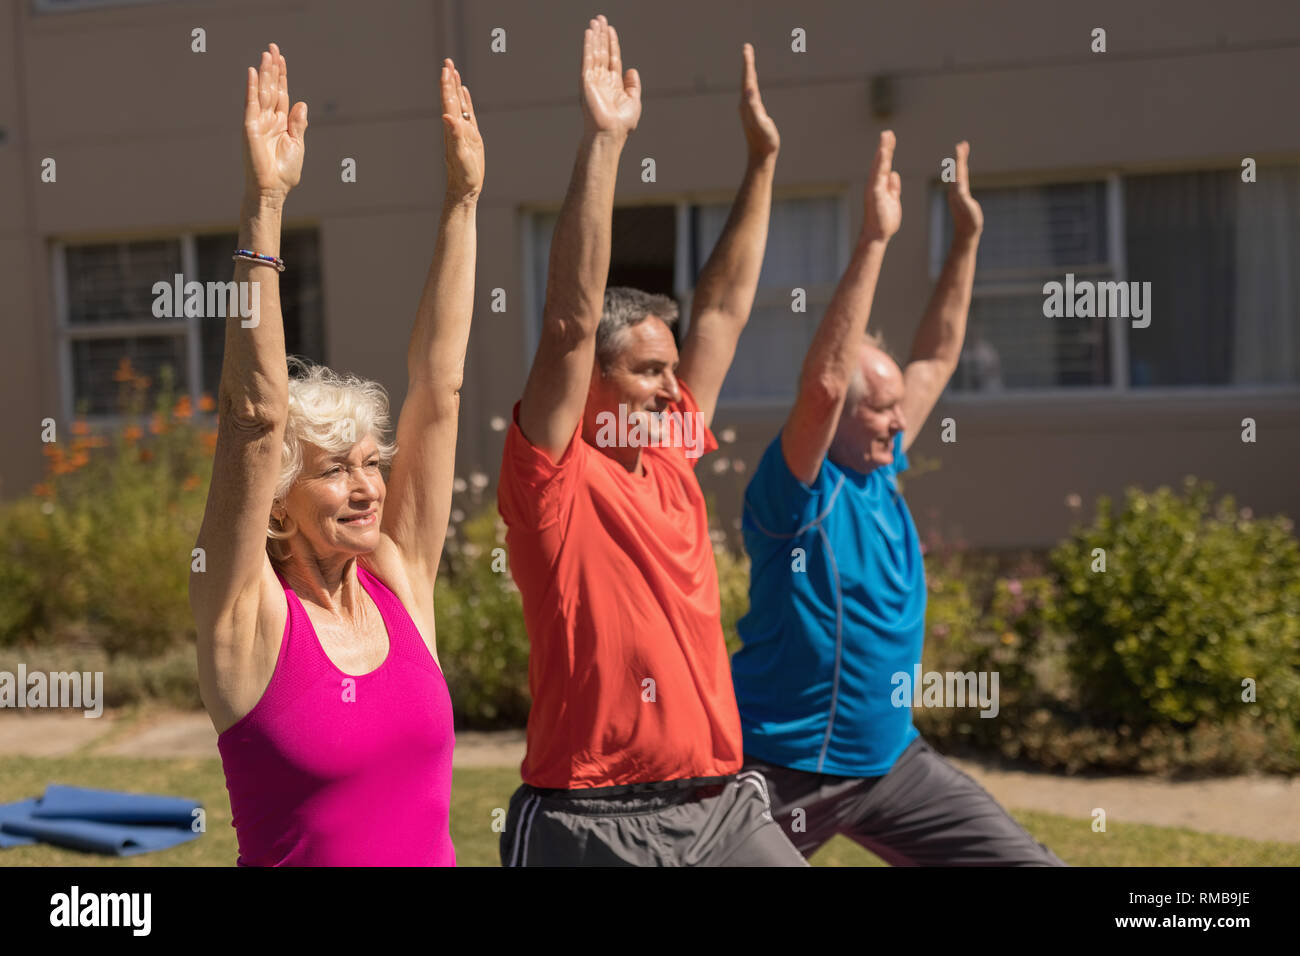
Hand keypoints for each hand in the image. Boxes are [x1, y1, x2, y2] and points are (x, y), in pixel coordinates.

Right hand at [242, 43, 307, 200]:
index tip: (282, 58)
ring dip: (265, 72)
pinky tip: (254, 72)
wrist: (273, 189)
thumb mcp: (297, 145)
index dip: (282, 76)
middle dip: (273, 68)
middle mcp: (269, 119)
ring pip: (263, 91)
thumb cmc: (285, 172)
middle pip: (271, 88)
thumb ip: (298, 124)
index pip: (281, 94)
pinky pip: (251, 103)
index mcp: (281, 123)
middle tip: (273, 47)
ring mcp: (258, 121)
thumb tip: (301, 103)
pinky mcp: (250, 126)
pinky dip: (253, 87)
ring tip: (267, 53)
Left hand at [440, 59, 483, 200]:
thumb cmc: (462, 175)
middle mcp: (455, 126)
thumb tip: (446, 117)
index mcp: (453, 128)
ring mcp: (463, 130)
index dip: (447, 85)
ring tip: (453, 71)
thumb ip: (454, 136)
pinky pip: (468, 114)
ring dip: (456, 87)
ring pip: (459, 103)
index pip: (448, 102)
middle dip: (449, 80)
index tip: (446, 68)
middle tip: (448, 61)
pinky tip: (464, 93)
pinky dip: (465, 101)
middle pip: (451, 98)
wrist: (464, 188)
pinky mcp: (471, 136)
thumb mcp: (459, 155)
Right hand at [580, 15, 640, 137]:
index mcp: (613, 84)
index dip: (612, 43)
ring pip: (594, 53)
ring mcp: (593, 80)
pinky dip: (588, 46)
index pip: (612, 58)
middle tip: (600, 19)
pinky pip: (587, 59)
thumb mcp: (634, 102)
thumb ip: (633, 86)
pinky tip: (589, 33)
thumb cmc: (622, 124)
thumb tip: (632, 70)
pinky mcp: (586, 81)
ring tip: (595, 21)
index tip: (610, 29)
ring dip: (595, 36)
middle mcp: (602, 80)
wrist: (610, 133)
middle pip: (602, 52)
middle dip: (601, 35)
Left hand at [739, 43, 778, 159]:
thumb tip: (749, 92)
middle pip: (746, 80)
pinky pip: (751, 94)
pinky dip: (752, 84)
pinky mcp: (752, 114)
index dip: (748, 64)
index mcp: (748, 104)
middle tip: (747, 48)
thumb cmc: (764, 141)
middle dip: (747, 63)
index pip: (748, 79)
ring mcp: (748, 110)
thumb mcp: (761, 123)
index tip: (747, 49)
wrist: (761, 156)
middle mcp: (745, 105)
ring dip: (748, 72)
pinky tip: (752, 85)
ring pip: (747, 86)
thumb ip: (754, 108)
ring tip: (749, 61)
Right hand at [862, 130, 901, 240]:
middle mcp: (875, 184)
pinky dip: (880, 164)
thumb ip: (893, 187)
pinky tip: (883, 153)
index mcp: (881, 185)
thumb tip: (894, 174)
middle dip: (885, 147)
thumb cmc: (884, 221)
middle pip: (881, 162)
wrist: (877, 234)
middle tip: (888, 132)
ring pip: (879, 166)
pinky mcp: (874, 193)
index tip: (891, 138)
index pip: (885, 165)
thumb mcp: (893, 200)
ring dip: (882, 151)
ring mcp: (874, 188)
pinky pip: (878, 175)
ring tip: (886, 137)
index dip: (888, 151)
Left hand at [948, 141, 982, 239]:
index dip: (960, 158)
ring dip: (961, 162)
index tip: (960, 146)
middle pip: (958, 170)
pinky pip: (962, 180)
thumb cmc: (969, 222)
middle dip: (960, 157)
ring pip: (959, 174)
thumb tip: (958, 185)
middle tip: (962, 144)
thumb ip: (962, 197)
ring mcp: (958, 193)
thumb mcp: (967, 209)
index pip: (958, 170)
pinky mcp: (962, 197)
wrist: (966, 232)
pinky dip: (963, 172)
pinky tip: (963, 171)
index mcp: (957, 190)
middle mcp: (956, 190)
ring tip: (962, 152)